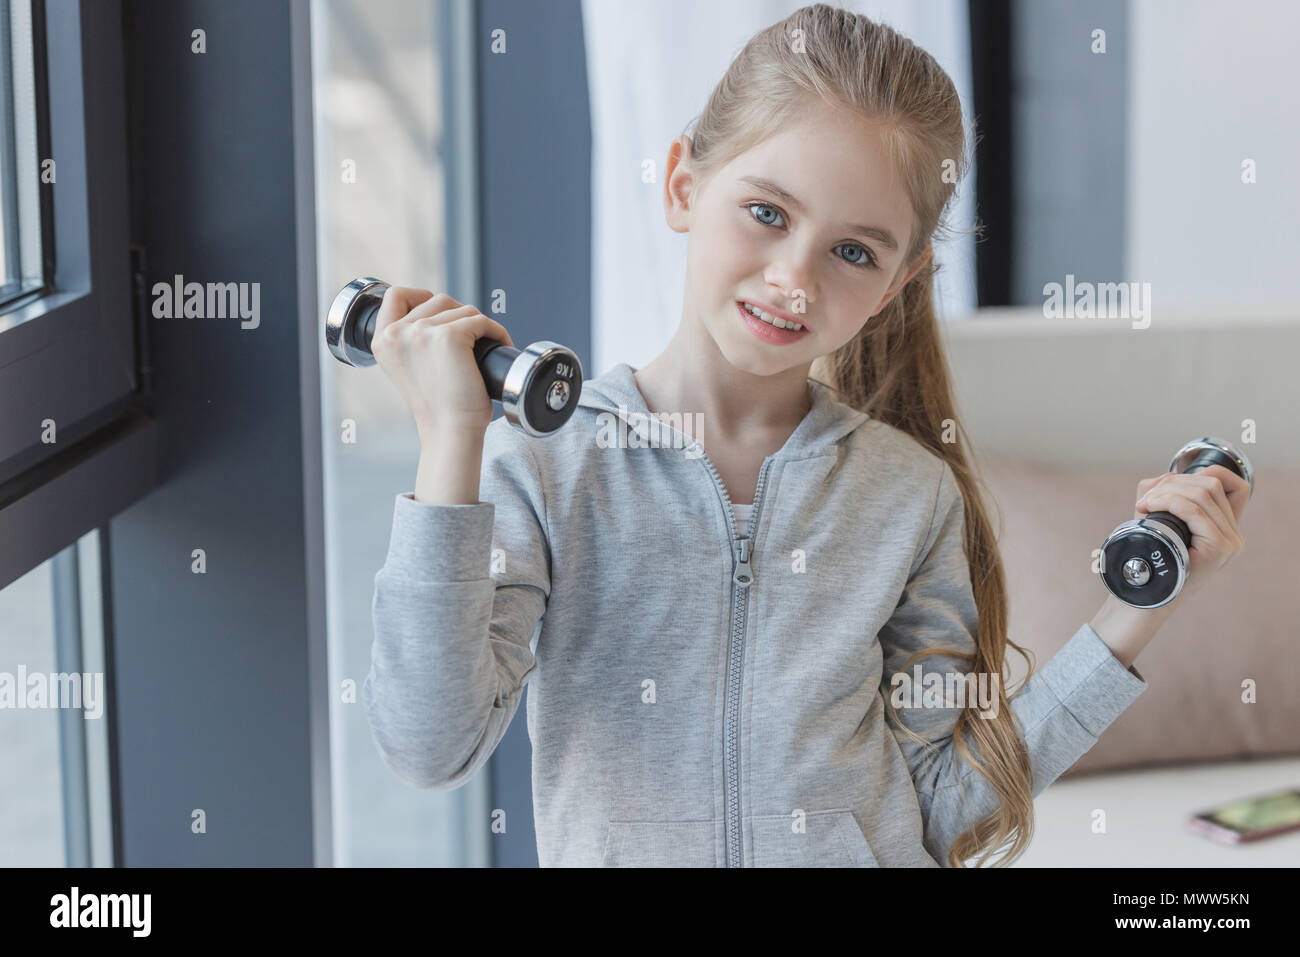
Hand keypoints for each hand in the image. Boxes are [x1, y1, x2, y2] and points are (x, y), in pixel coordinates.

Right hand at [369, 286, 514, 437]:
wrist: (450, 431)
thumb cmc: (439, 406)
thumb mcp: (410, 367)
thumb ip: (411, 339)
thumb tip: (441, 309)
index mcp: (382, 341)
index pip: (396, 295)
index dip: (420, 295)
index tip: (441, 314)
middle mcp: (396, 333)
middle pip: (437, 299)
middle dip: (459, 316)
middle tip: (472, 341)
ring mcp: (421, 332)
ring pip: (462, 309)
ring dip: (479, 325)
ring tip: (485, 347)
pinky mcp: (449, 336)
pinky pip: (482, 320)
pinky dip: (496, 332)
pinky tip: (499, 346)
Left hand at [1133, 464, 1249, 598]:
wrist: (1144, 596)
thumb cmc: (1148, 559)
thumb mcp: (1158, 519)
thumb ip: (1164, 493)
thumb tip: (1166, 475)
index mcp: (1226, 528)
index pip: (1236, 485)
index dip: (1209, 472)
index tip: (1173, 483)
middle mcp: (1234, 535)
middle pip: (1211, 484)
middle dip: (1173, 482)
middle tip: (1146, 499)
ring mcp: (1230, 542)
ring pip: (1202, 493)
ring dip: (1167, 491)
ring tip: (1144, 504)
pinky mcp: (1219, 548)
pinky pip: (1195, 511)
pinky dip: (1168, 502)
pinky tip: (1148, 507)